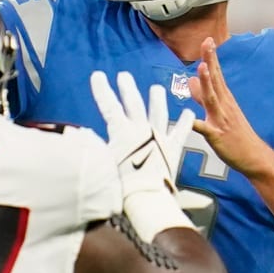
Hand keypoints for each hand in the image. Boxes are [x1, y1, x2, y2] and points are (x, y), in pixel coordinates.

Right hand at [90, 71, 196, 240]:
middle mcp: (141, 130)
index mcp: (122, 132)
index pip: (109, 106)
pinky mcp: (172, 149)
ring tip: (157, 88)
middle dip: (127, 88)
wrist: (146, 197)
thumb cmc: (121, 183)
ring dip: (157, 100)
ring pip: (159, 113)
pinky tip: (189, 113)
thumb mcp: (104, 162)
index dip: (102, 90)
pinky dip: (185, 123)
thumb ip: (97, 148)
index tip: (97, 75)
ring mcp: (159, 138)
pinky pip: (181, 132)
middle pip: (134, 104)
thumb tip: (84, 140)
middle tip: (124, 76)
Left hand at [189, 37, 273, 177]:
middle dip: (210, 61)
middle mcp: (224, 105)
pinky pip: (206, 129)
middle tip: (207, 43)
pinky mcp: (218, 136)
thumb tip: (190, 80)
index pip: (217, 74)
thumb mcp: (219, 111)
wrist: (254, 156)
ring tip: (202, 68)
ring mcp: (222, 120)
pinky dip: (197, 123)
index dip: (212, 57)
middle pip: (216, 80)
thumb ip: (202, 96)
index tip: (208, 39)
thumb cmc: (235, 134)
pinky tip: (189, 119)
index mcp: (225, 99)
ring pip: (213, 99)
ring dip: (208, 84)